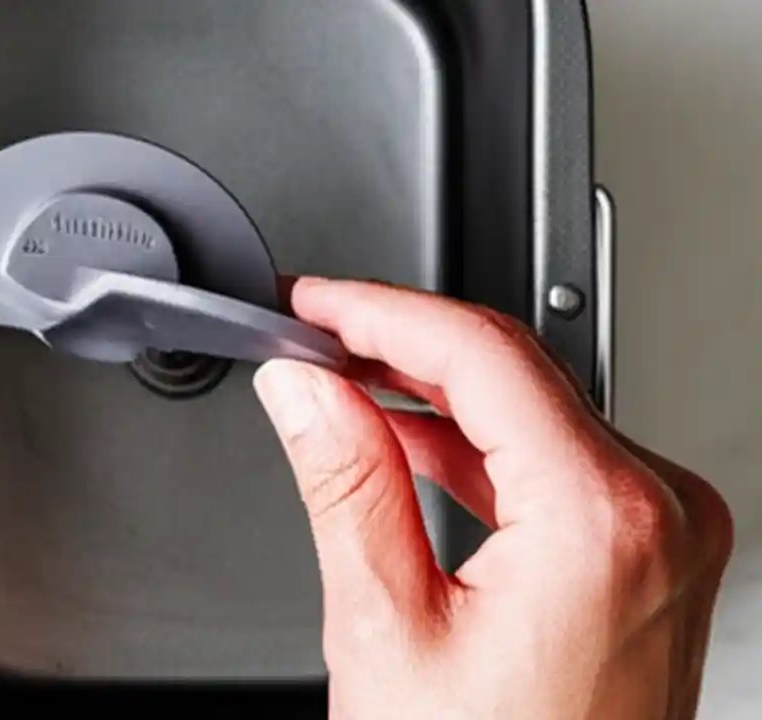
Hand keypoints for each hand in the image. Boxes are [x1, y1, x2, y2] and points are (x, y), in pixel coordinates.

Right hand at [254, 279, 731, 719]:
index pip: (479, 355)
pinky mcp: (648, 560)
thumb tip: (305, 393)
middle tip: (312, 337)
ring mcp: (663, 538)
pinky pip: (555, 467)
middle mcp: (656, 517)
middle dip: (401, 346)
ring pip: (533, 414)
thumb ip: (346, 488)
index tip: (313, 304)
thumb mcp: (389, 632)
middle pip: (514, 373)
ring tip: (341, 383)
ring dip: (433, 396)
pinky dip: (477, 449)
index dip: (379, 312)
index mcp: (600, 522)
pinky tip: (408, 441)